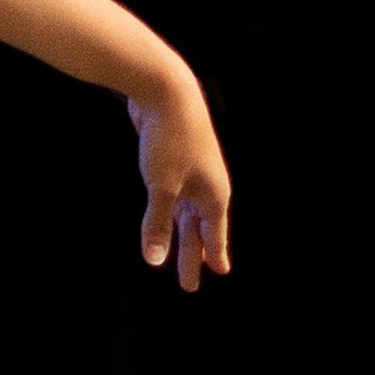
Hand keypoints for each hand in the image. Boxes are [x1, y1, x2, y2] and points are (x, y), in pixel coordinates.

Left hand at [131, 73, 233, 290]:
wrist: (166, 90)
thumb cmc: (170, 139)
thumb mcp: (161, 187)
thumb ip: (157, 223)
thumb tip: (155, 260)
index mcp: (213, 193)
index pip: (213, 234)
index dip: (213, 255)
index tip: (220, 273)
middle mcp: (206, 185)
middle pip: (198, 228)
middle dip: (193, 256)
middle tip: (190, 284)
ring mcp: (190, 172)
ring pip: (184, 213)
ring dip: (179, 235)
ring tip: (176, 257)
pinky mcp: (172, 160)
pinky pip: (172, 196)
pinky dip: (168, 212)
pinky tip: (165, 217)